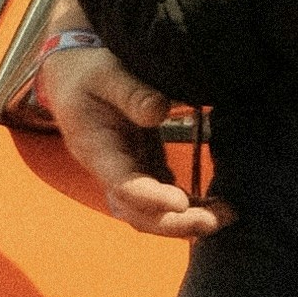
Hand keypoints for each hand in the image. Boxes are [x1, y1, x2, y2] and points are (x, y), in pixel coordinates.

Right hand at [40, 33, 229, 237]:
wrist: (73, 79)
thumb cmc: (88, 73)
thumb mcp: (105, 73)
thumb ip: (130, 92)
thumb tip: (159, 112)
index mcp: (95, 149)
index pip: (121, 184)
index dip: (149, 198)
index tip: (180, 202)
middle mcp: (109, 171)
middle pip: (136, 213)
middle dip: (173, 223)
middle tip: (213, 220)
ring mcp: (126, 173)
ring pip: (150, 214)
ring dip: (185, 222)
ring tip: (225, 215)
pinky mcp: (143, 168)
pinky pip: (163, 201)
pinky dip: (190, 209)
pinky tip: (218, 206)